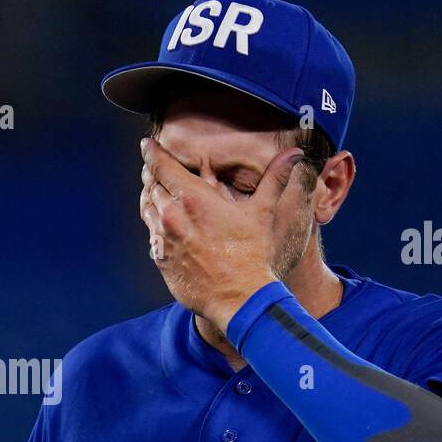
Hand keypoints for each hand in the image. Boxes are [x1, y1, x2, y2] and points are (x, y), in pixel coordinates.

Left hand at [140, 138, 305, 332]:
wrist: (240, 297)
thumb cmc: (252, 253)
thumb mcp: (263, 212)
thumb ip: (274, 179)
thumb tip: (294, 153)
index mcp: (193, 198)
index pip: (161, 166)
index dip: (152, 152)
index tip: (147, 144)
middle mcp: (172, 216)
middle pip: (151, 186)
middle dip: (152, 176)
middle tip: (154, 170)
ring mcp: (164, 240)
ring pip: (148, 211)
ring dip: (153, 201)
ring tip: (160, 196)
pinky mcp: (161, 261)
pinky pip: (152, 238)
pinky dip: (157, 229)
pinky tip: (167, 229)